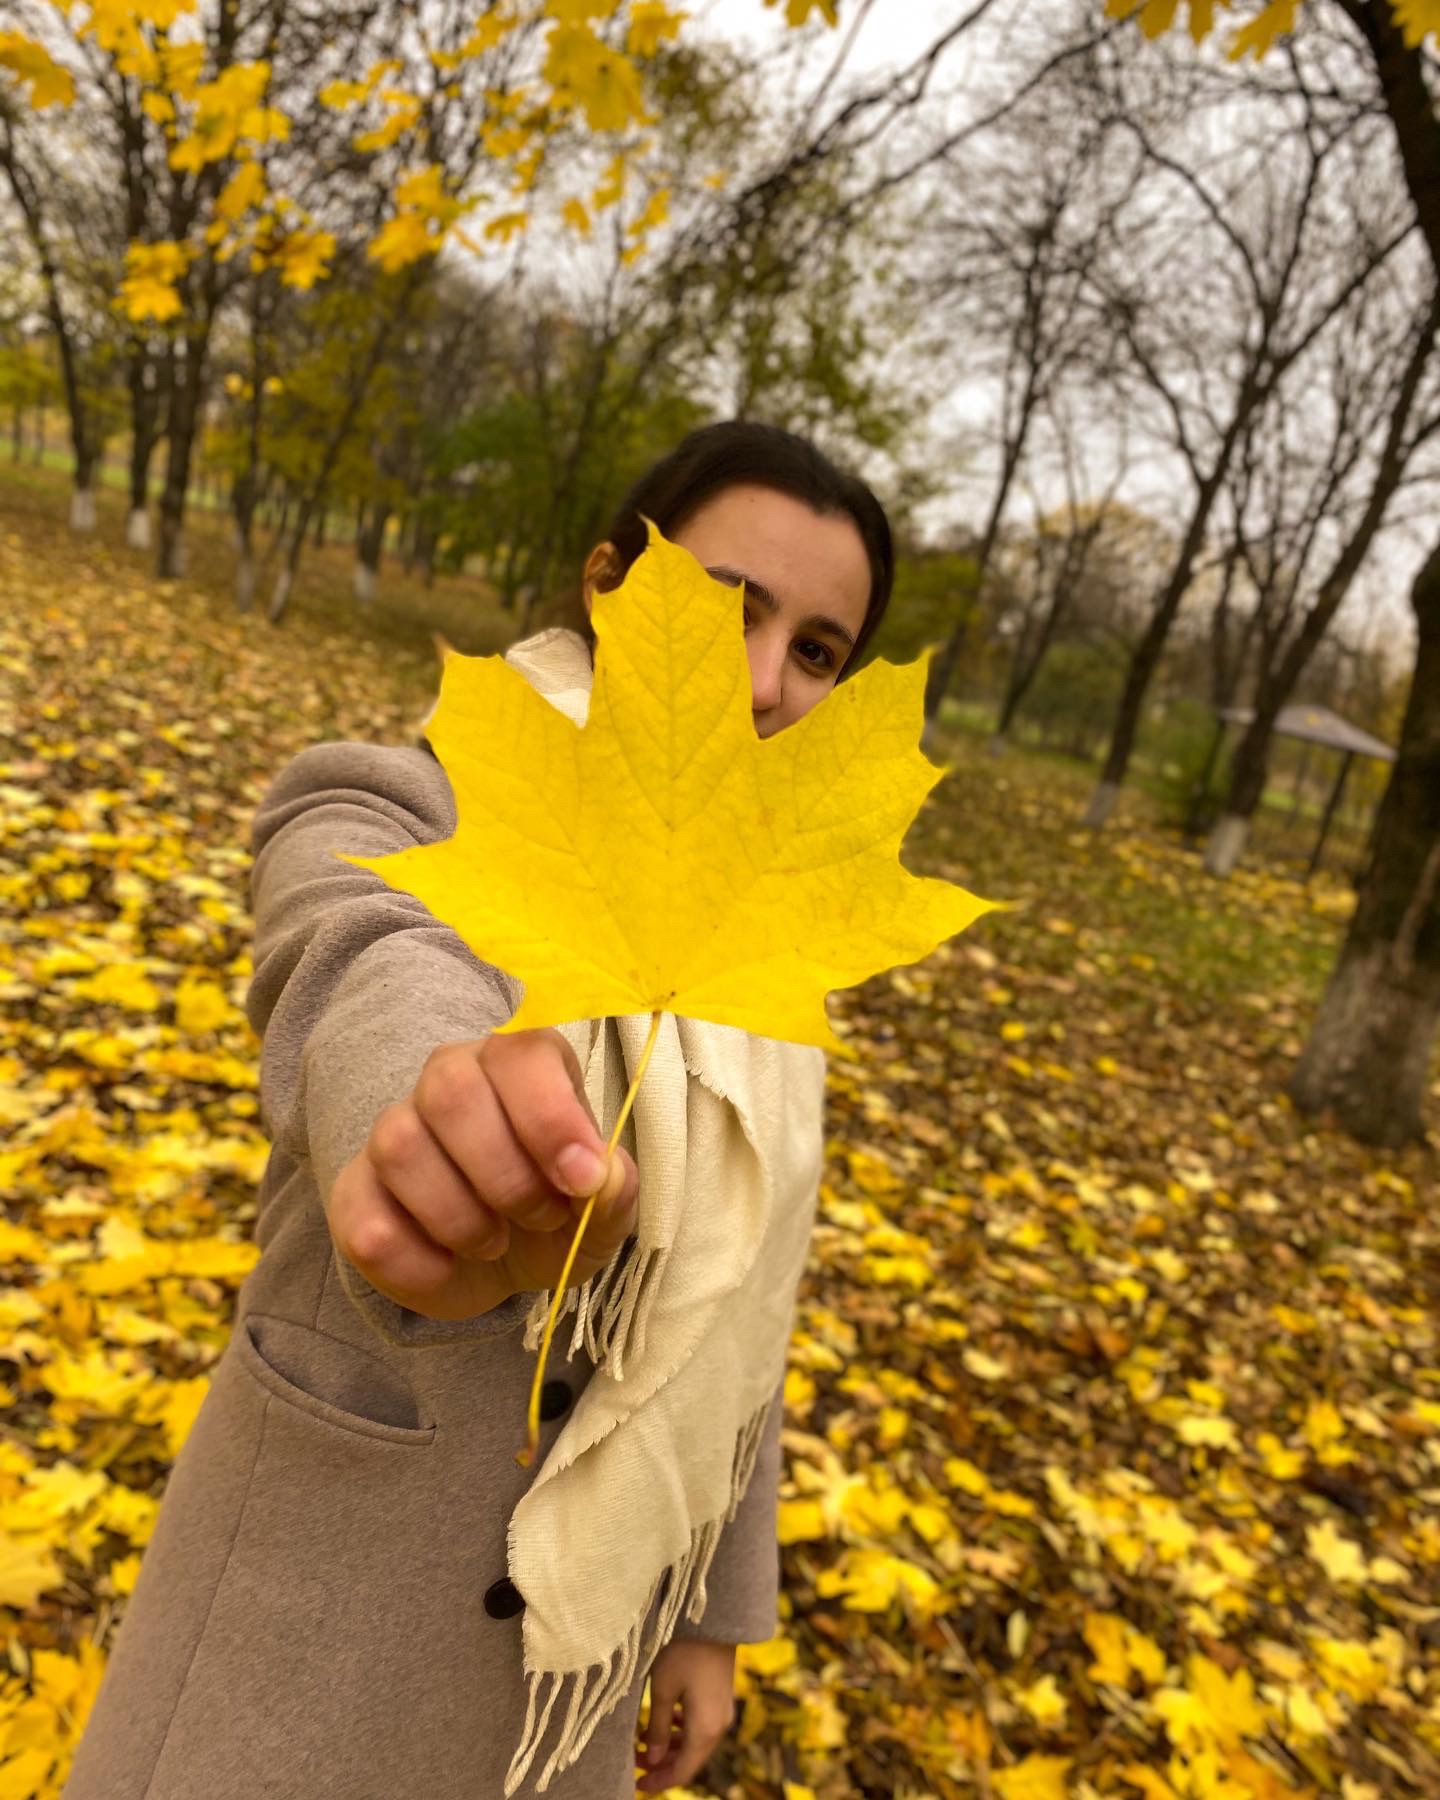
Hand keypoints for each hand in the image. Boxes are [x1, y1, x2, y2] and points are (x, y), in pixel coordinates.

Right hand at [326, 1028, 639, 1321]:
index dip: (549, 1117)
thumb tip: (604, 1176)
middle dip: (505, 1174)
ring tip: (495, 1240)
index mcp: (521, 1064)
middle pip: (450, 1089)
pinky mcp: (354, 1191)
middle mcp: (451, 1077)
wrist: (497, 1267)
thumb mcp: (601, 1214)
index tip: (581, 1181)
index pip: (519, 1052)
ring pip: (400, 1147)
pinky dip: (420, 1265)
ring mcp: (394, 1130)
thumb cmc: (556, 1217)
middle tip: (540, 1217)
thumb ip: (616, 1192)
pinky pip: (369, 1221)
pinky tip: (450, 1266)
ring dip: (462, 1218)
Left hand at [636, 1639, 736, 1793]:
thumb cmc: (683, 1651)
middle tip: (634, 1761)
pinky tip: (664, 1720)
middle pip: (690, 1760)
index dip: (660, 1782)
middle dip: (662, 1765)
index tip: (636, 1785)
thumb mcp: (662, 1690)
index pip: (683, 1771)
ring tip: (643, 1741)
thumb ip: (656, 1728)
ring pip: (695, 1743)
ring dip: (670, 1747)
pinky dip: (681, 1731)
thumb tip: (652, 1759)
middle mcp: (719, 1725)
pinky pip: (701, 1726)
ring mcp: (722, 1711)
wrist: (713, 1618)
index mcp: (705, 1729)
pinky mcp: (720, 1698)